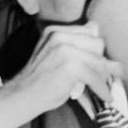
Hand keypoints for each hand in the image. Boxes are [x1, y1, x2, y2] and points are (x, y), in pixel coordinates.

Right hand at [0, 23, 122, 127]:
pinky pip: (95, 76)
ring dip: (105, 76)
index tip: (99, 64)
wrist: (22, 96)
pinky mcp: (70, 66)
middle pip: (98, 43)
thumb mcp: (55, 55)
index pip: (90, 31)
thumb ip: (74, 45)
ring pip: (99, 60)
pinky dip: (102, 89)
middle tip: (102, 77)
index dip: (96, 49)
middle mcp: (59, 35)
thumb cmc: (40, 80)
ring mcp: (64, 49)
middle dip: (102, 61)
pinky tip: (106, 97)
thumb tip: (99, 34)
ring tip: (105, 88)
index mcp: (55, 30)